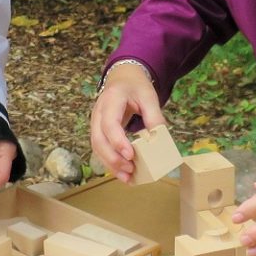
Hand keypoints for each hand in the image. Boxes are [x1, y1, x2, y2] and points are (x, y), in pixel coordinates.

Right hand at [88, 61, 165, 182]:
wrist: (122, 78)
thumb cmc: (136, 86)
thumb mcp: (148, 96)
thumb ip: (154, 115)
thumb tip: (159, 139)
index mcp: (111, 100)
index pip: (109, 124)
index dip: (118, 141)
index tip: (131, 155)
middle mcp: (98, 113)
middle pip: (98, 139)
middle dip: (113, 158)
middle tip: (130, 170)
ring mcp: (95, 122)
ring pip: (96, 147)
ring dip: (110, 164)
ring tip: (127, 178)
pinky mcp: (98, 131)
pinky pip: (100, 149)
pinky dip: (110, 162)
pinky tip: (122, 173)